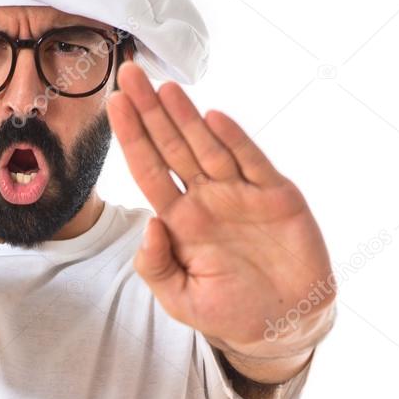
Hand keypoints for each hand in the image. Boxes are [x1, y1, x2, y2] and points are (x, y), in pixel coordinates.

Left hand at [106, 62, 334, 360]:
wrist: (284, 325)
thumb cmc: (228, 311)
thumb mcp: (180, 299)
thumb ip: (156, 266)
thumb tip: (149, 225)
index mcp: (180, 218)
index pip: (148, 169)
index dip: (131, 137)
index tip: (114, 104)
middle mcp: (206, 197)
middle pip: (172, 146)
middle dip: (150, 110)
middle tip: (130, 73)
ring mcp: (240, 193)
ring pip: (208, 146)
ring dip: (187, 116)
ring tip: (165, 87)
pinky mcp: (276, 195)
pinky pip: (251, 162)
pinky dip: (235, 139)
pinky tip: (214, 118)